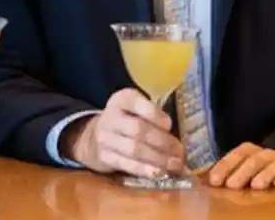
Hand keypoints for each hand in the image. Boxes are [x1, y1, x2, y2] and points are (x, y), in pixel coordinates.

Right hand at [63, 89, 184, 178]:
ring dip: (157, 159)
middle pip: (138, 129)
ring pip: (133, 149)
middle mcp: (110, 117)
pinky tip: (159, 173)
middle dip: (162, 142)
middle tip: (180, 151)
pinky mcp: (104, 157)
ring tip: (174, 165)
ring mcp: (105, 138)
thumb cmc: (126, 121)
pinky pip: (127, 165)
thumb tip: (175, 136)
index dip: (154, 114)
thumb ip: (152, 116)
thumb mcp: (135, 109)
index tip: (169, 125)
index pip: (136, 103)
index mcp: (121, 100)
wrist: (95, 136)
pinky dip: (145, 170)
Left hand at [206, 143, 274, 189]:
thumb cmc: (257, 184)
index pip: (237, 154)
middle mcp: (265, 155)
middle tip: (232, 186)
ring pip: (272, 164)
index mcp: (250, 153)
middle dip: (241, 172)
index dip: (225, 165)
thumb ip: (226, 179)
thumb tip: (205, 183)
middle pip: (253, 158)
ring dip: (264, 174)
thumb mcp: (241, 181)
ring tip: (256, 186)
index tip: (214, 181)